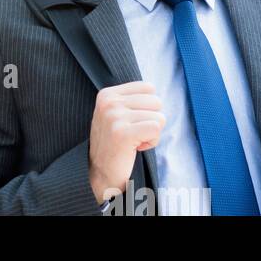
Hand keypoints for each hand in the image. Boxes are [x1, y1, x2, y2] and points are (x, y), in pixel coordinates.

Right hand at [87, 81, 164, 203]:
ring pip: (159, 117)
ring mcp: (114, 117)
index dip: (148, 107)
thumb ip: (131, 99)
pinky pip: (156, 129)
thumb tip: (153, 89)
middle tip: (134, 134)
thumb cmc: (115, 143)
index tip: (132, 122)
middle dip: (151, 120)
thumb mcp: (116, 114)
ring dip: (151, 133)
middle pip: (156, 101)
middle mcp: (109, 102)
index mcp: (107, 94)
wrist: (101, 172)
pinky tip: (137, 147)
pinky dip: (153, 141)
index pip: (149, 88)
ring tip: (134, 141)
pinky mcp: (123, 133)